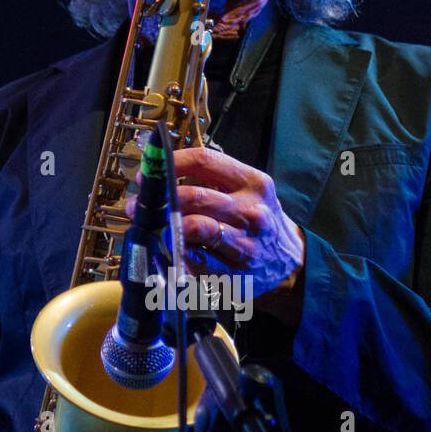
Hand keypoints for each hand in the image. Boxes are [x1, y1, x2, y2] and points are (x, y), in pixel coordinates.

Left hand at [126, 145, 305, 320]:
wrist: (291, 262)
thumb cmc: (261, 222)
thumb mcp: (250, 192)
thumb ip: (213, 181)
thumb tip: (163, 176)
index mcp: (253, 183)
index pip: (205, 160)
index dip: (171, 163)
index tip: (152, 171)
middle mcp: (251, 211)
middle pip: (196, 196)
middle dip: (161, 199)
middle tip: (139, 205)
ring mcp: (244, 244)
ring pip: (196, 228)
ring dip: (164, 226)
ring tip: (148, 226)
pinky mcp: (234, 272)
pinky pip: (197, 260)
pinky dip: (177, 254)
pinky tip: (165, 250)